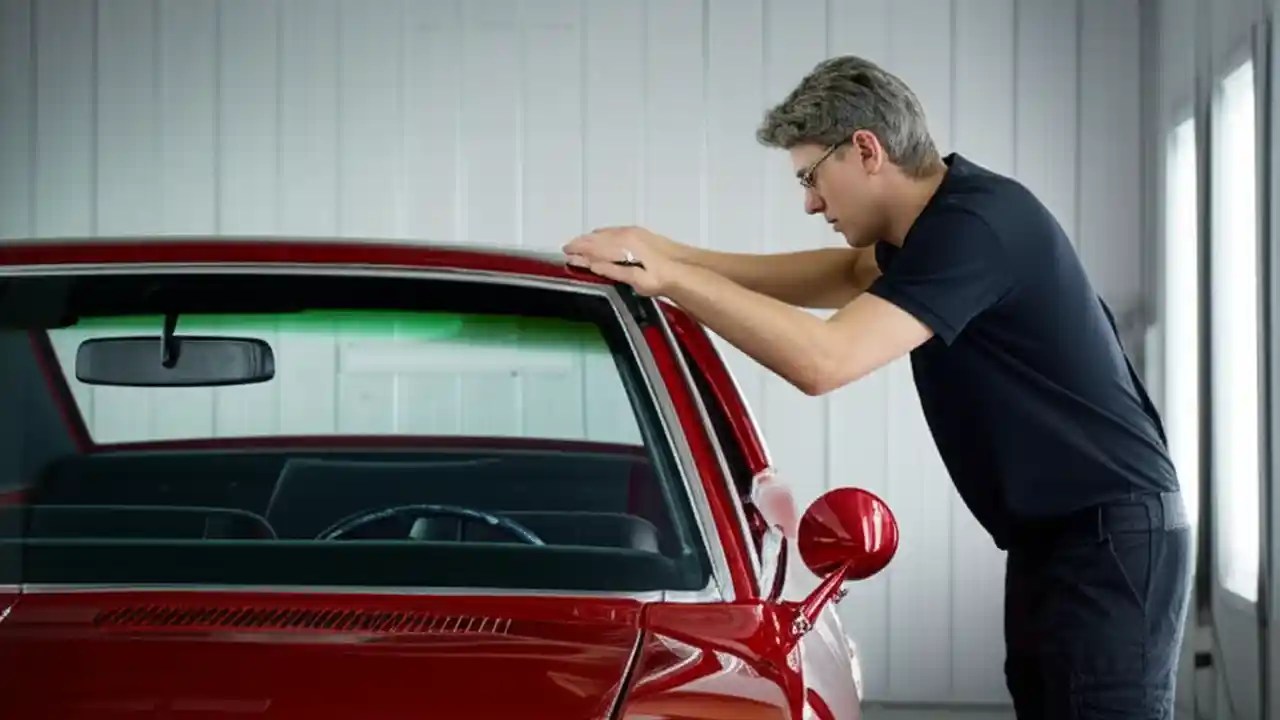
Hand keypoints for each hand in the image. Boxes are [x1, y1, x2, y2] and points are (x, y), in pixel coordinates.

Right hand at [562, 226, 680, 296]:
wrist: (683, 268)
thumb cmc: (661, 278)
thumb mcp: (635, 280)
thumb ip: (612, 270)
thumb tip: (593, 264)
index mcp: (623, 245)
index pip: (594, 247)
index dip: (579, 251)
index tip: (567, 254)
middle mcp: (626, 234)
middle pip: (597, 237)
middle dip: (581, 243)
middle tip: (568, 249)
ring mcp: (633, 232)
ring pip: (605, 232)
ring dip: (591, 238)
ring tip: (580, 245)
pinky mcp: (640, 233)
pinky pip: (613, 231)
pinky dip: (602, 235)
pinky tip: (601, 239)